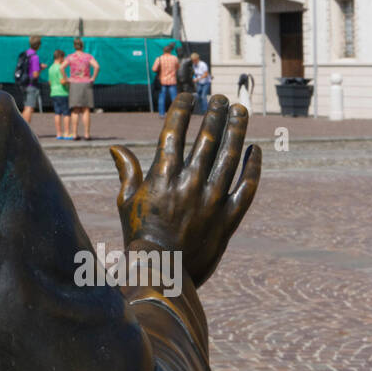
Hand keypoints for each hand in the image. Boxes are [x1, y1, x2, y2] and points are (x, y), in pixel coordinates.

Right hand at [109, 92, 260, 288]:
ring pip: (230, 157)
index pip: (174, 132)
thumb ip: (127, 171)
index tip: (190, 97)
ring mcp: (212, 200)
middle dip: (215, 114)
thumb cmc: (139, 236)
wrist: (162, 273)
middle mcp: (189, 183)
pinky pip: (245, 188)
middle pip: (207, 138)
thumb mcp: (126, 202)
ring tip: (241, 112)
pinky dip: (253, 167)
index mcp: (162, 176)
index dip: (183, 109)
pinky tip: (256, 150)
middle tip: (221, 99)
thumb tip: (115, 148)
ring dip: (237, 130)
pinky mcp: (228, 218)